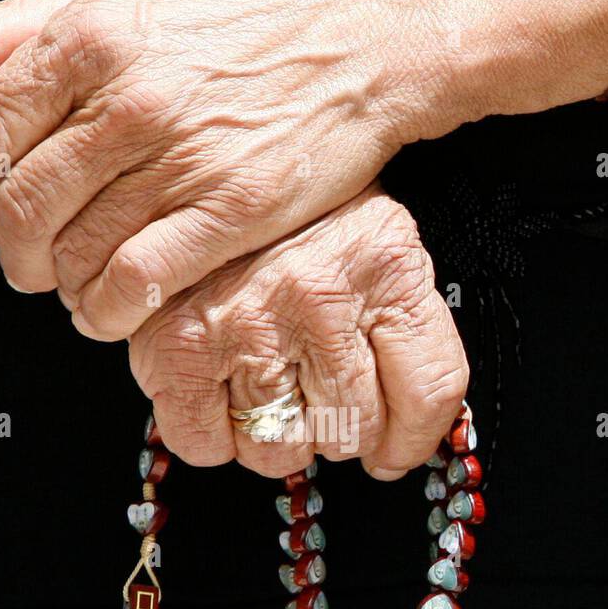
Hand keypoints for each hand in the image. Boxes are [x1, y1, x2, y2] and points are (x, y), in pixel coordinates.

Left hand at [0, 0, 461, 333]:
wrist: (363, 27)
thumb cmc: (253, 1)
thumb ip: (33, 18)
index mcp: (96, 34)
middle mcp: (131, 99)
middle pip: (26, 202)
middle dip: (12, 248)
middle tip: (24, 261)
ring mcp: (184, 160)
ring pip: (78, 250)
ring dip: (60, 283)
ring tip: (71, 286)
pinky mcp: (234, 212)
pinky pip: (140, 282)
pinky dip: (109, 309)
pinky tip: (110, 310)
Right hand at [127, 184, 467, 478]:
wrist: (198, 158)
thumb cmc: (291, 207)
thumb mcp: (375, 239)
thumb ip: (403, 323)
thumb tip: (399, 439)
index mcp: (387, 266)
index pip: (429, 392)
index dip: (411, 438)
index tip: (393, 448)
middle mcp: (320, 295)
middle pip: (353, 432)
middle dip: (335, 429)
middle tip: (312, 392)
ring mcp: (247, 323)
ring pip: (281, 450)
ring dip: (273, 436)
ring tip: (263, 386)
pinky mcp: (179, 346)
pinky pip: (205, 444)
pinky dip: (211, 438)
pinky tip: (218, 398)